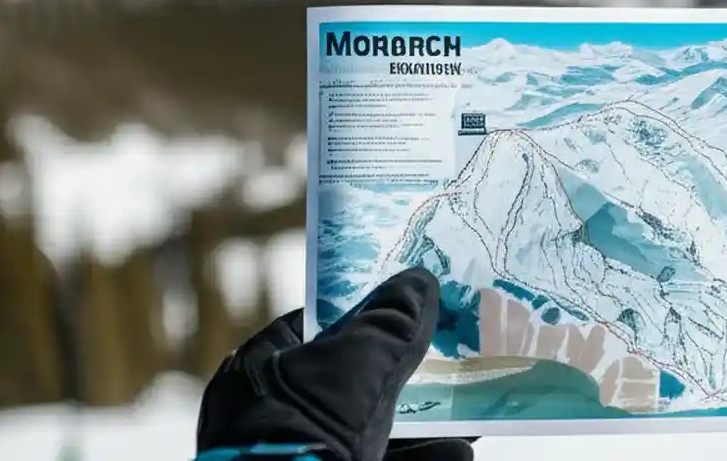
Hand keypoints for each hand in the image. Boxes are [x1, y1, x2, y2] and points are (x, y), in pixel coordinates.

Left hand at [196, 268, 472, 460]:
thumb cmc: (311, 425)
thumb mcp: (360, 362)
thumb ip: (392, 323)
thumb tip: (419, 282)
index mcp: (259, 372)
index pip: (313, 327)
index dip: (361, 313)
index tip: (406, 307)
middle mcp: (271, 414)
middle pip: (350, 382)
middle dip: (402, 375)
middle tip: (447, 357)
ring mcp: (297, 453)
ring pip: (371, 432)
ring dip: (425, 424)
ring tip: (467, 415)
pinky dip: (423, 456)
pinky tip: (459, 451)